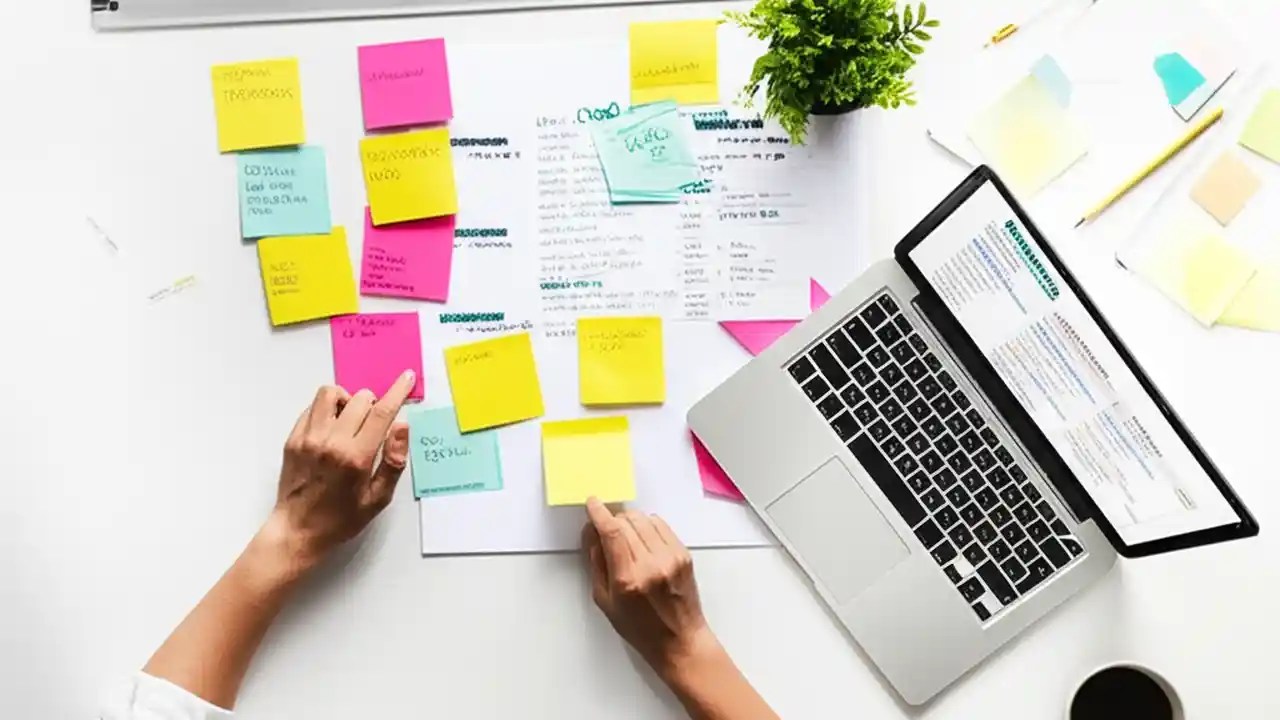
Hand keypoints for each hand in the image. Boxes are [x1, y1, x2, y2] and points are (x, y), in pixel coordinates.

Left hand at [262, 371, 416, 574]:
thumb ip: (394, 461)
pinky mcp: (293, 439)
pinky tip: (332, 429)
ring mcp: (308, 438)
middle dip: (373, 403)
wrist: (297, 530)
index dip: (397, 392)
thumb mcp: (378, 498)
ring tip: (350, 420)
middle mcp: (330, 442)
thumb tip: (402, 426)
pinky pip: (311, 408)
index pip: (381, 413)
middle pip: (359, 399)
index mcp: (355, 457)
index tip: (406, 379)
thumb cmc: (342, 518)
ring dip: (347, 400)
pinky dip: (326, 410)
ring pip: (330, 394)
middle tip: (373, 423)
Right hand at [581, 498, 714, 681]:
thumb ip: (596, 563)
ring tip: (626, 538)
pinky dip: (648, 526)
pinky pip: (661, 525)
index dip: (600, 513)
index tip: (592, 503)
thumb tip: (592, 532)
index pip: (612, 532)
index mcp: (628, 579)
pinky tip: (644, 540)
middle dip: (613, 519)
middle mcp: (651, 565)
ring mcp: (671, 558)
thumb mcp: (605, 601)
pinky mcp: (683, 554)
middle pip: (628, 521)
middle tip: (607, 528)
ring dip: (630, 521)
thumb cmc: (641, 628)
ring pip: (645, 519)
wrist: (680, 640)